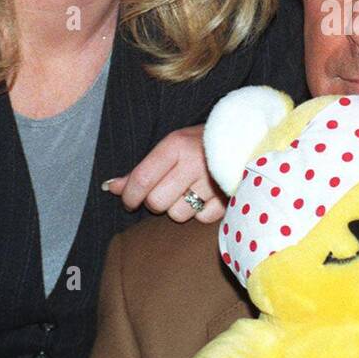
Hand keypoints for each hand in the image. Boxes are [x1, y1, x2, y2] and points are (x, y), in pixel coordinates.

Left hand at [101, 124, 225, 222]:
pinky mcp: (229, 197)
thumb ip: (142, 169)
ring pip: (178, 214)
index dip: (130, 195)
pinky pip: (202, 218)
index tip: (129, 201)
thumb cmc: (202, 143)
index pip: (142, 179)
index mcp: (176, 145)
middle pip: (157, 202)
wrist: (248, 139)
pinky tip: (206, 196)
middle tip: (164, 192)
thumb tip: (110, 187)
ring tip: (189, 191)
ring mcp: (213, 181)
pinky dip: (201, 212)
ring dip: (179, 208)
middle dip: (155, 202)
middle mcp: (194, 162)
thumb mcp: (172, 146)